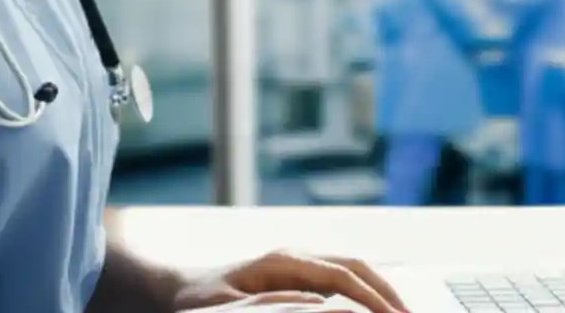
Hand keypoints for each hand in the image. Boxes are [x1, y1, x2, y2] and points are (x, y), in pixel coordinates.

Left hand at [174, 250, 406, 312]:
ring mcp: (297, 263)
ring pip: (352, 270)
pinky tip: (374, 310)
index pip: (343, 275)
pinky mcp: (296, 275)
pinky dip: (363, 293)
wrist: (177, 290)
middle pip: (357, 266)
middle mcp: (296, 256)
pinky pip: (340, 279)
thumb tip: (325, 304)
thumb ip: (274, 307)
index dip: (373, 297)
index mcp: (284, 261)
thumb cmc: (199, 304)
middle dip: (387, 291)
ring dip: (379, 290)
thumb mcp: (232, 311)